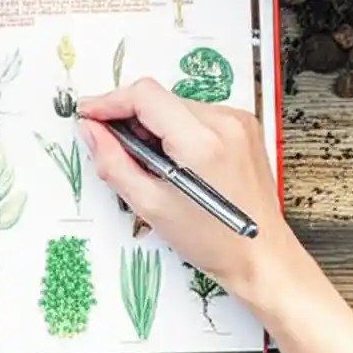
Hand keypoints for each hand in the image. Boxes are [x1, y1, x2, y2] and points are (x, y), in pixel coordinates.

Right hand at [76, 79, 299, 305]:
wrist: (262, 257)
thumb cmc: (216, 241)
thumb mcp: (151, 206)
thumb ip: (114, 163)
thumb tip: (92, 132)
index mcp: (201, 141)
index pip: (144, 95)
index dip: (109, 102)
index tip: (90, 115)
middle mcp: (224, 123)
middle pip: (158, 98)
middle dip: (129, 118)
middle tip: (116, 149)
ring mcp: (238, 123)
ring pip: (175, 106)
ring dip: (153, 126)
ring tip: (152, 164)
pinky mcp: (243, 128)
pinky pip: (196, 115)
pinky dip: (176, 130)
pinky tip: (175, 161)